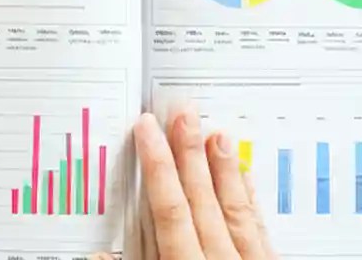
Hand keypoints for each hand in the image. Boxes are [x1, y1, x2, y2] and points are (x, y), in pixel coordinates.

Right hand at [134, 108, 275, 259]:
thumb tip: (99, 255)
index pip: (169, 212)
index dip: (158, 168)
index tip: (148, 131)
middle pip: (203, 200)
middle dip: (191, 153)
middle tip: (184, 115)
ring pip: (236, 209)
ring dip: (225, 169)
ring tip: (218, 134)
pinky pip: (261, 231)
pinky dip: (251, 201)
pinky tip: (246, 178)